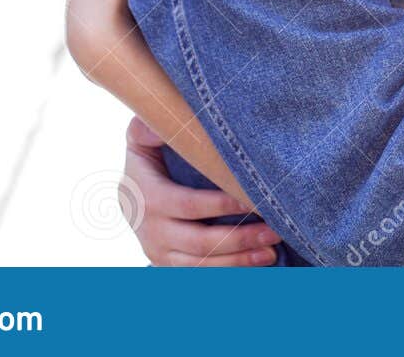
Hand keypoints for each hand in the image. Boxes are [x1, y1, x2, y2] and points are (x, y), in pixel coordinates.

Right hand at [123, 117, 279, 266]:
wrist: (129, 198)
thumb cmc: (146, 162)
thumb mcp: (141, 141)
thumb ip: (148, 129)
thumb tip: (161, 125)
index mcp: (147, 198)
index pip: (188, 206)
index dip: (220, 205)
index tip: (253, 200)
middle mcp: (152, 232)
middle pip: (199, 243)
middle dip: (240, 239)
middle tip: (274, 232)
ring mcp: (159, 254)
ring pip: (201, 267)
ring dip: (239, 262)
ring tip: (272, 252)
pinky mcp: (169, 267)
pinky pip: (200, 277)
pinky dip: (229, 274)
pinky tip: (256, 266)